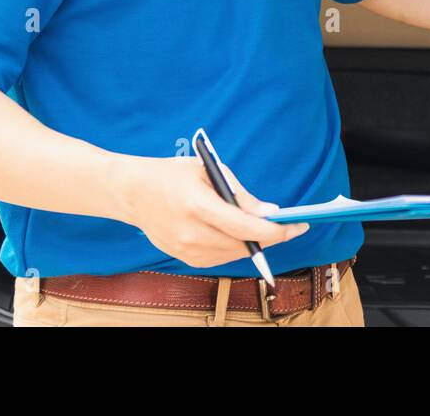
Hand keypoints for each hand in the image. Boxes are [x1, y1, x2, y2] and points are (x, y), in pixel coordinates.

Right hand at [112, 154, 308, 267]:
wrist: (132, 192)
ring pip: (234, 254)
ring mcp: (184, 249)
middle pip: (243, 243)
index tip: (297, 226)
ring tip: (269, 228)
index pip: (244, 226)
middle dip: (271, 236)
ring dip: (255, 243)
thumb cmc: (173, 174)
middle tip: (291, 226)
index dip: (275, 230)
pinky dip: (236, 247)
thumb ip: (241, 195)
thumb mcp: (209, 171)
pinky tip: (242, 234)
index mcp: (197, 205)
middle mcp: (190, 232)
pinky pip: (220, 258)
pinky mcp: (183, 258)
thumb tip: (271, 214)